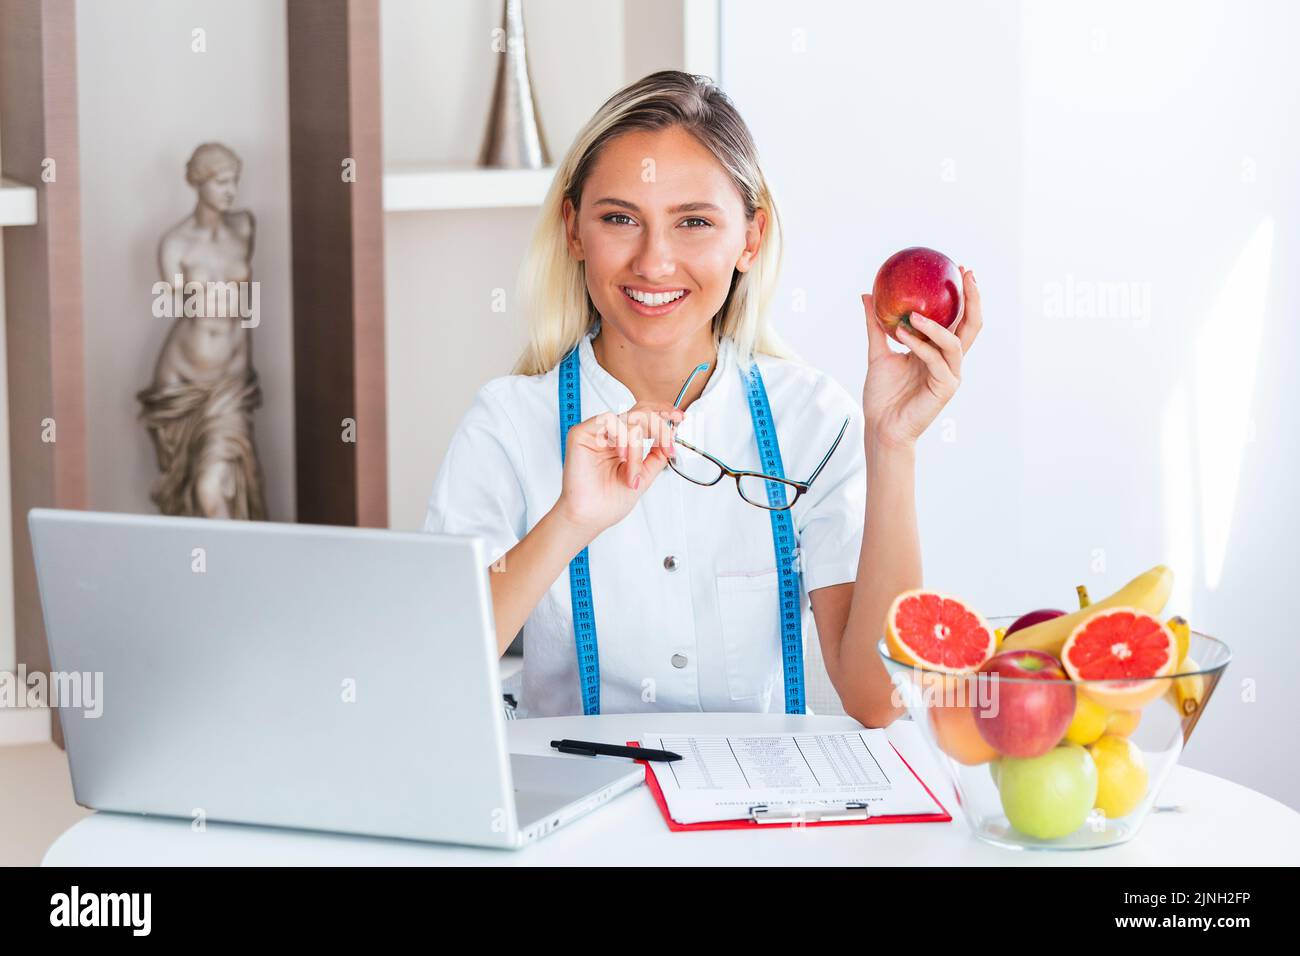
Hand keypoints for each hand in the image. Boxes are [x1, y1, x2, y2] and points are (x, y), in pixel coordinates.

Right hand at [555, 401, 682, 536]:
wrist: (589, 518)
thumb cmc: (607, 503)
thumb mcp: (643, 477)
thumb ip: (656, 457)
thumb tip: (670, 439)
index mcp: (622, 443)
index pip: (643, 417)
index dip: (662, 413)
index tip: (679, 418)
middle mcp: (609, 436)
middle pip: (640, 412)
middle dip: (659, 425)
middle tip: (668, 441)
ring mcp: (596, 433)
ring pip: (629, 419)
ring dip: (638, 446)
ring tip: (634, 472)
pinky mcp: (581, 434)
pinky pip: (609, 421)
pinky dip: (622, 438)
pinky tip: (622, 456)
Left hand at [861, 266, 982, 448]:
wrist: (881, 426)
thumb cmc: (882, 394)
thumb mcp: (877, 352)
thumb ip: (875, 325)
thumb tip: (867, 295)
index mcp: (937, 352)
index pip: (958, 319)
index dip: (964, 296)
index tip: (960, 270)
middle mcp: (949, 361)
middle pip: (972, 326)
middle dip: (974, 300)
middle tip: (966, 275)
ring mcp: (950, 374)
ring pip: (955, 343)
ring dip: (934, 326)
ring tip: (914, 314)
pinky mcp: (945, 388)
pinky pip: (936, 360)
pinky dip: (920, 346)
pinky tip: (903, 334)